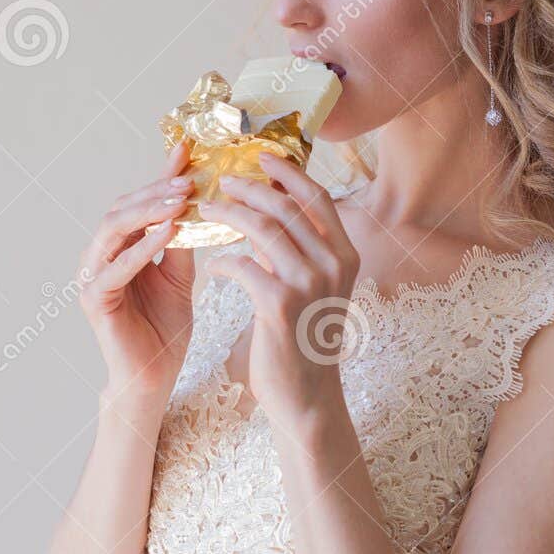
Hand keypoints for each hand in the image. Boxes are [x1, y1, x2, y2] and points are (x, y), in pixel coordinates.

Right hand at [78, 138, 197, 411]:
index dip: (161, 175)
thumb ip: (182, 242)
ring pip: (114, 229)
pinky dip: (142, 245)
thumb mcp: (180, 277)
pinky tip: (168, 230)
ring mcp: (93, 276)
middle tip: (189, 176)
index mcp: (119, 248)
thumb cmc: (165, 330)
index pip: (140, 203)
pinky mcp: (96, 299)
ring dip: (148, 210)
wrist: (154, 379)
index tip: (188, 149)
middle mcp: (100, 256)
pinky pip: (118, 265)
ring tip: (181, 197)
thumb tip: (198, 201)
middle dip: (156, 189)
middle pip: (122, 209)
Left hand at [197, 152, 361, 428]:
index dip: (289, 173)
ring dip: (229, 214)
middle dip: (250, 188)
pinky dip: (221, 260)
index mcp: (347, 256)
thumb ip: (298, 250)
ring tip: (206, 210)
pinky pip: (241, 266)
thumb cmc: (304, 339)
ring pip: (261, 229)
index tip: (262, 156)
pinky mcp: (279, 306)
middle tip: (223, 180)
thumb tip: (270, 208)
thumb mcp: (314, 289)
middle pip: (286, 207)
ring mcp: (308, 285)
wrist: (306, 396)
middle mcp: (333, 265)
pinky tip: (211, 264)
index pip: (318, 199)